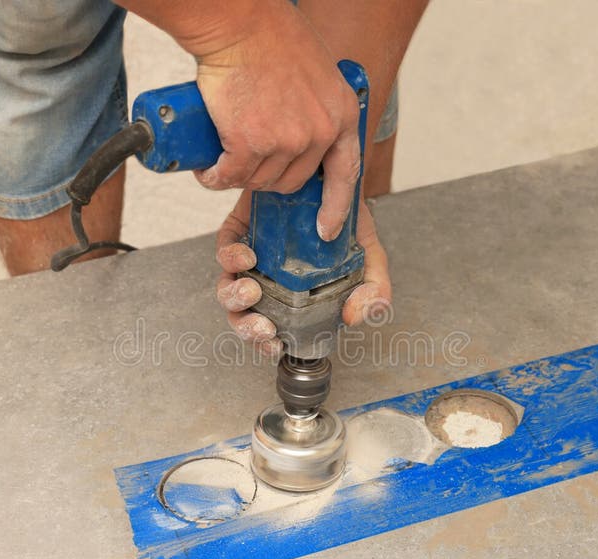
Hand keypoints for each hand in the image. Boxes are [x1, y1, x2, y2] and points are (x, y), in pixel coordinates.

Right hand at [192, 1, 361, 241]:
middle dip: (266, 179)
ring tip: (221, 162)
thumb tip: (303, 133)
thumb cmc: (270, 37)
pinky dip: (215, 177)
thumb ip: (316, 106)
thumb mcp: (316, 74)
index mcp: (341, 115)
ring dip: (237, 178)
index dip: (335, 205)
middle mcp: (319, 132)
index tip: (325, 228)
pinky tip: (208, 170)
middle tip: (246, 164)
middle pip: (291, 181)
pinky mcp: (251, 143)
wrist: (239, 23)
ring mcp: (286, 141)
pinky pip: (230, 176)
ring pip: (258, 180)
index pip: (346, 173)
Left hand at [215, 191, 391, 355]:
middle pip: (242, 314)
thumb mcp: (370, 258)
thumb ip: (373, 290)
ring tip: (253, 290)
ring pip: (226, 286)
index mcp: (293, 294)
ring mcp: (252, 255)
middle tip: (263, 325)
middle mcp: (268, 279)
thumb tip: (352, 317)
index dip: (265, 341)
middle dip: (246, 326)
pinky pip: (224, 248)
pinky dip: (230, 257)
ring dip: (234, 296)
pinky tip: (248, 256)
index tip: (275, 343)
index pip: (271, 327)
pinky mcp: (239, 228)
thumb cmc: (348, 220)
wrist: (336, 176)